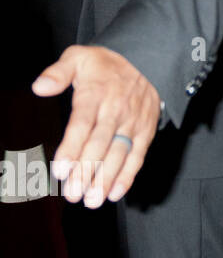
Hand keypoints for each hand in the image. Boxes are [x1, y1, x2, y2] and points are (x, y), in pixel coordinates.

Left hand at [31, 45, 159, 206]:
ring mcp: (133, 122)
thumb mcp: (78, 57)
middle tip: (73, 194)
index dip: (72, 148)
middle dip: (87, 172)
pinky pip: (138, 155)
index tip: (61, 171)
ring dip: (106, 179)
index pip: (82, 124)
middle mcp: (116, 111)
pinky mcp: (146, 131)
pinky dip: (128, 176)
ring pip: (119, 154)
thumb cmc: (105, 64)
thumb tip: (39, 87)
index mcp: (96, 94)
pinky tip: (114, 193)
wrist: (149, 59)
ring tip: (92, 200)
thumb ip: (57, 72)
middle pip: (100, 144)